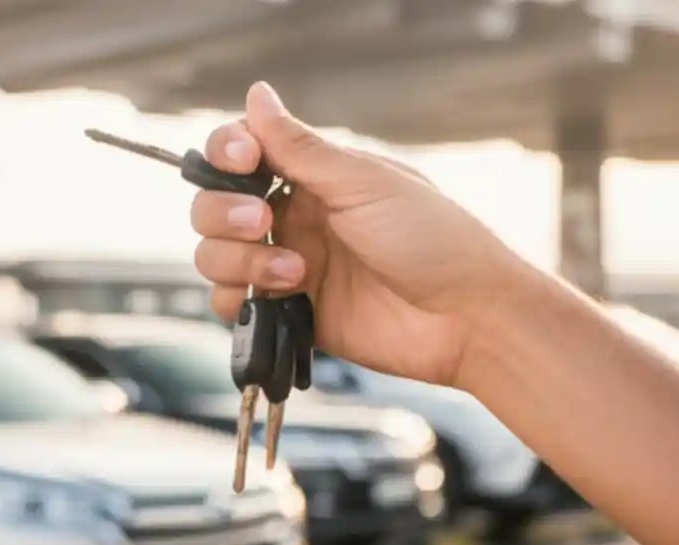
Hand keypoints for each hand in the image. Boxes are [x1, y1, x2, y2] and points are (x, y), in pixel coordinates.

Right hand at [190, 82, 534, 386]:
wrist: (467, 317)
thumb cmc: (434, 240)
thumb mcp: (364, 183)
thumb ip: (300, 147)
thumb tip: (257, 94)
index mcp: (312, 178)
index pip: (240, 155)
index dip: (226, 155)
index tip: (245, 163)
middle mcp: (292, 219)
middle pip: (212, 207)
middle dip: (223, 213)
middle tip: (262, 222)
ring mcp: (287, 266)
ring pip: (214, 257)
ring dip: (239, 261)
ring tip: (295, 272)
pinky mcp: (289, 313)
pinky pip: (231, 306)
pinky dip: (239, 301)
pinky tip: (284, 297)